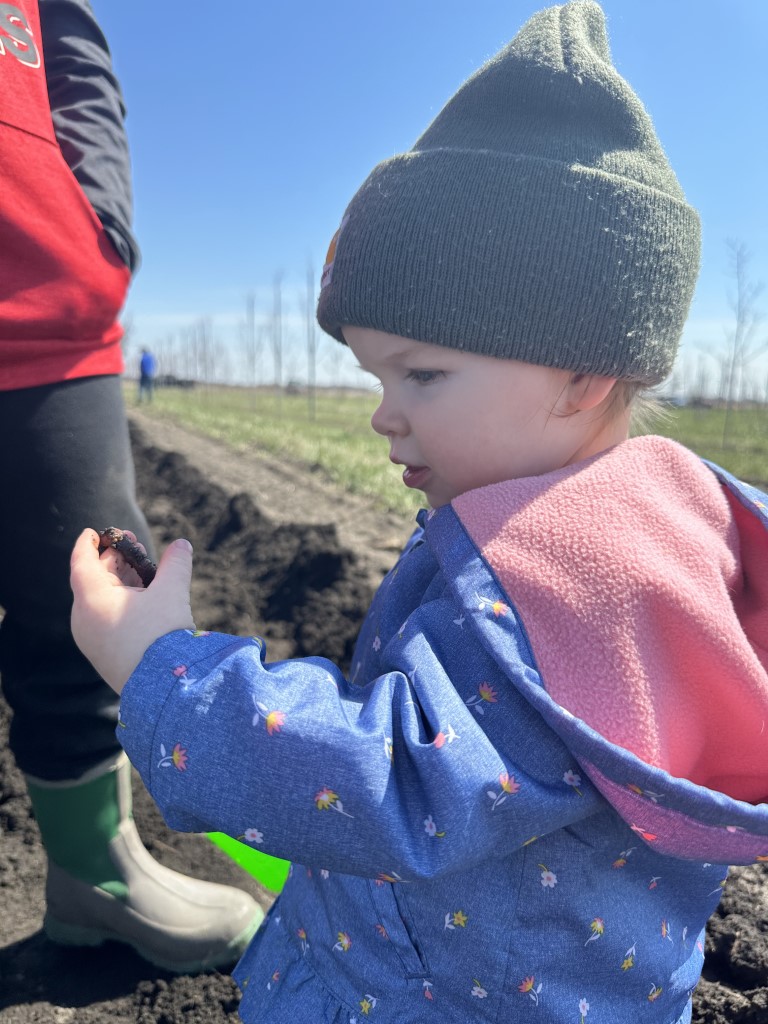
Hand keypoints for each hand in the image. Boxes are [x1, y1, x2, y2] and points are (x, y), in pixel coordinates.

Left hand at [70, 529, 195, 692]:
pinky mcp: (102, 655)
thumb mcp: (172, 592)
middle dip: (113, 560)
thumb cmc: (162, 635)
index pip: (81, 562)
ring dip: (118, 581)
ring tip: (141, 571)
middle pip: (92, 579)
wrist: (163, 688)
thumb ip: (175, 563)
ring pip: (99, 600)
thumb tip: (181, 544)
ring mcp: (90, 639)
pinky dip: (118, 602)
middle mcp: (83, 619)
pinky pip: (104, 618)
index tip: (95, 532)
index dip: (88, 543)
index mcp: (91, 599)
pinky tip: (141, 599)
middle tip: (134, 545)